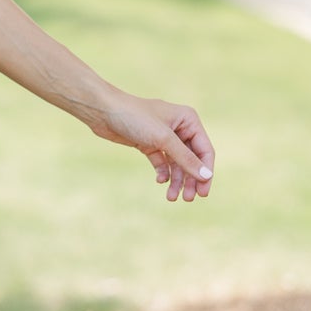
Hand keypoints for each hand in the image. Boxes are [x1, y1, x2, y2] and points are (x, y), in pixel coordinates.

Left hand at [88, 92, 214, 202]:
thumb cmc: (135, 118)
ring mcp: (163, 136)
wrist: (103, 112)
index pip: (205, 150)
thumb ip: (186, 159)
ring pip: (176, 163)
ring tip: (171, 197)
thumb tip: (207, 177)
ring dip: (176, 180)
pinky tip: (160, 180)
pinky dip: (163, 172)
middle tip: (188, 199)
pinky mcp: (149, 144)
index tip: (203, 193)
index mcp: (189, 120)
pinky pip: (162, 162)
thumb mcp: (163, 139)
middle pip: (192, 159)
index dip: (206, 172)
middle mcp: (179, 127)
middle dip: (190, 179)